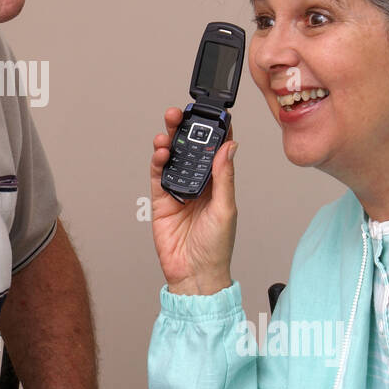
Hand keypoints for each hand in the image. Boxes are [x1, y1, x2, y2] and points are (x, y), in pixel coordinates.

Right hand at [149, 108, 237, 294]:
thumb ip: (224, 177)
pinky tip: (161, 151)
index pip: (215, 151)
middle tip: (182, 113)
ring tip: (168, 127)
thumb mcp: (226, 209)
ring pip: (172, 157)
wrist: (195, 274)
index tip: (211, 113)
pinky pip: (157, 174)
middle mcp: (198, 184)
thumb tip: (230, 147)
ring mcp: (178, 190)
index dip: (213, 131)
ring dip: (169, 140)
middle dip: (185, 130)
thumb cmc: (216, 248)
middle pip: (190, 150)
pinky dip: (157, 160)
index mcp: (218, 184)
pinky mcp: (160, 199)